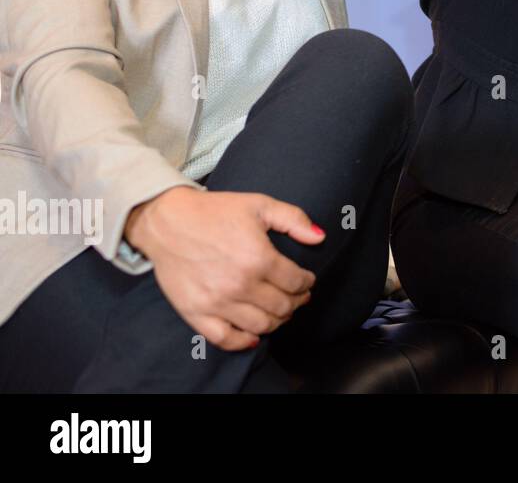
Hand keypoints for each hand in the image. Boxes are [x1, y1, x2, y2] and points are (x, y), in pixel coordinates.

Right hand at [124, 186, 322, 351]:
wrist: (167, 221)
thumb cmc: (214, 211)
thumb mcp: (260, 205)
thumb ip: (294, 219)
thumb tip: (320, 237)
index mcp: (258, 258)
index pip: (296, 282)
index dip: (307, 283)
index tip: (307, 281)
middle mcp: (240, 285)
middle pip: (282, 306)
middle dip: (296, 302)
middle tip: (297, 297)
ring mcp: (217, 302)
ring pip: (260, 326)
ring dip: (277, 321)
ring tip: (280, 312)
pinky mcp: (195, 313)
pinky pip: (224, 339)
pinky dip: (242, 341)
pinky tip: (252, 336)